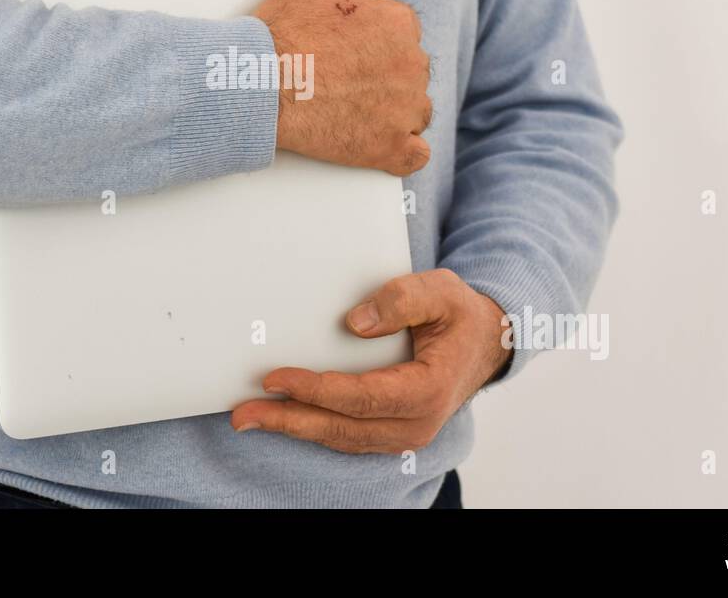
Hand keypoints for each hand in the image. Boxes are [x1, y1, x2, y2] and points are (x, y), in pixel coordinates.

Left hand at [231, 269, 511, 453]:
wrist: (484, 343)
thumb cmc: (459, 315)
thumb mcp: (442, 291)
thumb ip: (403, 299)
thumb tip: (356, 322)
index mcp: (429, 390)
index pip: (363, 396)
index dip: (316, 389)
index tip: (276, 378)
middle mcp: (417, 422)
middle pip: (342, 427)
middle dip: (289, 420)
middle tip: (243, 413)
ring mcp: (404, 433)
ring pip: (340, 437)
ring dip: (293, 428)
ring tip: (249, 417)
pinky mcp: (390, 431)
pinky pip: (345, 435)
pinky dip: (311, 427)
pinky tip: (281, 417)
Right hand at [252, 0, 431, 176]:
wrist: (255, 86)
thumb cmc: (282, 31)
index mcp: (399, 22)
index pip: (402, 31)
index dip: (372, 39)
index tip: (344, 49)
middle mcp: (412, 64)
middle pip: (410, 70)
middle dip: (384, 73)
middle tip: (340, 77)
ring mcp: (404, 109)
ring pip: (415, 109)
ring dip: (392, 109)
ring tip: (348, 106)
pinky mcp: (389, 147)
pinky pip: (415, 154)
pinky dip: (401, 150)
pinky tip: (376, 140)